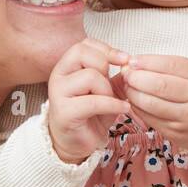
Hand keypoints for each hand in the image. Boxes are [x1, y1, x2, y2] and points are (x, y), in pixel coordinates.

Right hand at [46, 38, 130, 163]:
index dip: (106, 49)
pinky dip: (112, 104)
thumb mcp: (106, 89)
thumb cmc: (92, 114)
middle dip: (105, 66)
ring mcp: (58, 93)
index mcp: (67, 66)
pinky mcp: (64, 112)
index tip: (124, 59)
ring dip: (108, 89)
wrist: (79, 142)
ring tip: (113, 101)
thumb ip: (114, 75)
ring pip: (89, 76)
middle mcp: (58, 75)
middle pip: (83, 53)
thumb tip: (129, 63)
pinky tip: (122, 109)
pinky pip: (93, 101)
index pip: (84, 44)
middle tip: (112, 84)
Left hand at [118, 55, 187, 150]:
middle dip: (137, 78)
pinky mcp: (178, 134)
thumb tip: (137, 63)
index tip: (132, 60)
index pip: (171, 66)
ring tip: (127, 86)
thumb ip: (173, 66)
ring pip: (153, 105)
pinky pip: (152, 120)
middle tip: (125, 73)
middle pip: (160, 86)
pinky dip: (138, 109)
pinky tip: (133, 101)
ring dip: (133, 94)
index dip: (148, 62)